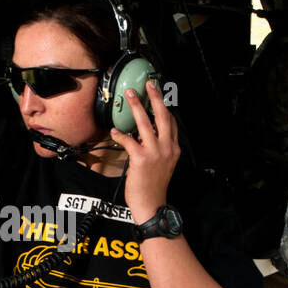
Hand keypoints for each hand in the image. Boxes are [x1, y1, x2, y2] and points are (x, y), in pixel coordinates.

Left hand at [110, 80, 179, 223]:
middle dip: (155, 98)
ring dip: (137, 107)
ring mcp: (155, 152)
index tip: (158, 94)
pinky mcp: (141, 158)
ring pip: (146, 123)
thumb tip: (144, 136)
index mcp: (173, 149)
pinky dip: (120, 134)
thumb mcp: (163, 164)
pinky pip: (129, 140)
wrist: (151, 203)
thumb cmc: (154, 185)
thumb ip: (158, 148)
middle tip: (148, 84)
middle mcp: (167, 148)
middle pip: (163, 116)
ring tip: (130, 95)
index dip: (164, 107)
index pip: (171, 123)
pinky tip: (114, 131)